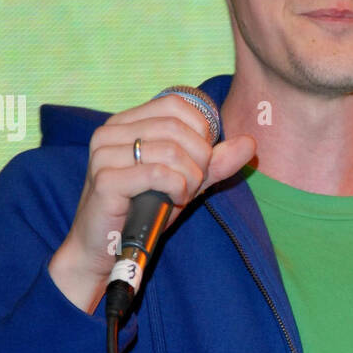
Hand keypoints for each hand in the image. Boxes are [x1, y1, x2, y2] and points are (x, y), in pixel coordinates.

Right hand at [48, 92, 255, 313]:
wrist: (102, 248)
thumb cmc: (142, 211)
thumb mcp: (184, 181)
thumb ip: (215, 162)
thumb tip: (250, 142)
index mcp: (125, 122)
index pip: (176, 103)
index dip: (200, 130)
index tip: (200, 159)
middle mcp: (109, 132)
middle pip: (177, 128)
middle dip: (199, 158)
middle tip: (193, 184)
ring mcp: (103, 154)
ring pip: (171, 150)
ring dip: (189, 178)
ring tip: (181, 194)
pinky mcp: (105, 180)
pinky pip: (159, 174)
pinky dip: (177, 188)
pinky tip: (172, 200)